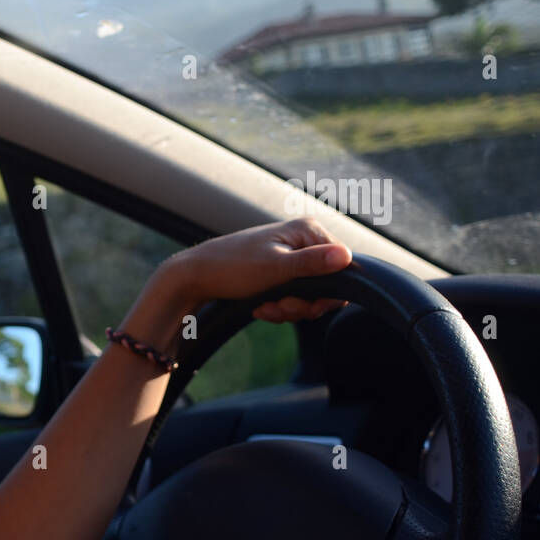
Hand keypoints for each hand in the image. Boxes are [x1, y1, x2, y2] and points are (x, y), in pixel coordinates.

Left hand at [156, 218, 352, 323]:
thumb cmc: (231, 268)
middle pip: (327, 285)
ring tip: (265, 307)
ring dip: (288, 308)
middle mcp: (303, 240)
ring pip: (309, 295)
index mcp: (308, 231)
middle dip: (303, 304)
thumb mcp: (274, 268)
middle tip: (279, 307)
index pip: (343, 268)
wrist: (194, 277)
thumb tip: (346, 256)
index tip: (304, 306)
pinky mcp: (279, 272)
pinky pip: (292, 296)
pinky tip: (260, 307)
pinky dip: (278, 307)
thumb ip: (311, 264)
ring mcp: (291, 256)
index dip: (327, 294)